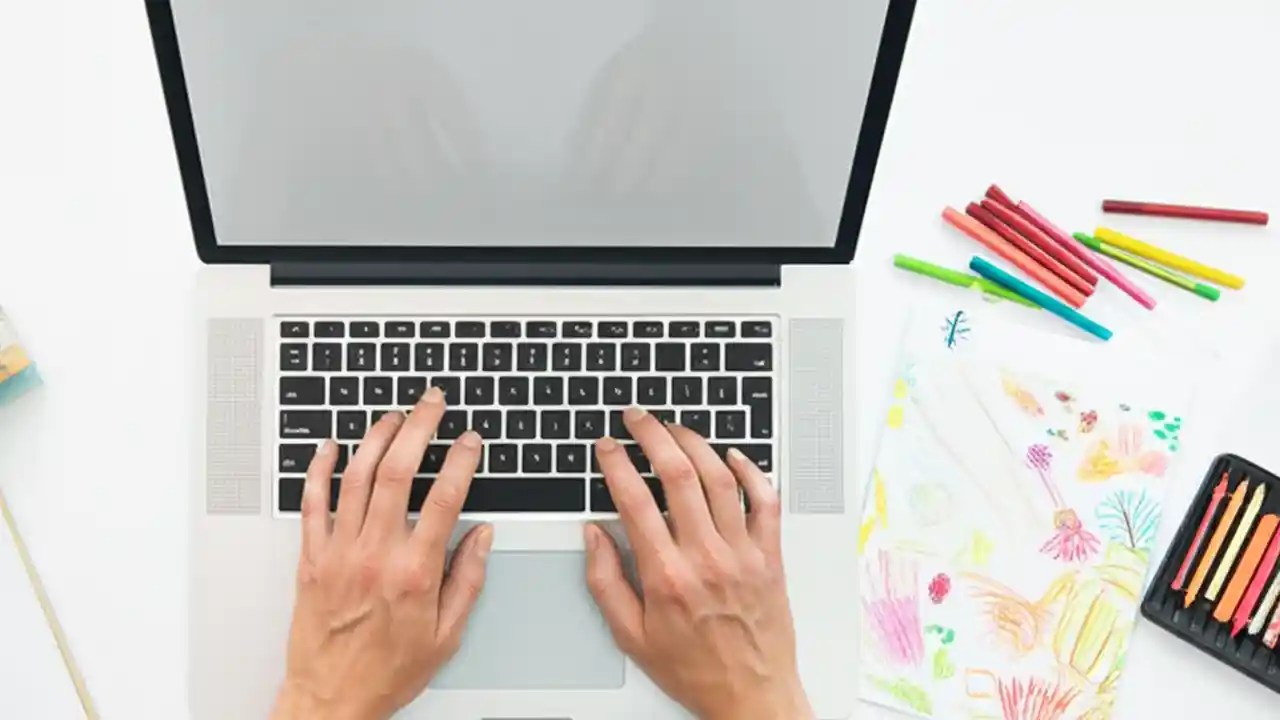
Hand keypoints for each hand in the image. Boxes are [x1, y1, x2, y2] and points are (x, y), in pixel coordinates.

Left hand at [272, 388, 491, 719]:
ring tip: (394, 416)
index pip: (444, 498)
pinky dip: (319, 469)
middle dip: (418, 428)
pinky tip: (330, 447)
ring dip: (376, 438)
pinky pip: (311, 503)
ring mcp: (338, 553)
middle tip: (431, 403)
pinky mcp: (310, 559)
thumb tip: (482, 536)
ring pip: (355, 478)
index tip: (469, 441)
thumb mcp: (447, 635)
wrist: (331, 700)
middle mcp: (374, 555)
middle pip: (396, 473)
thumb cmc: (387, 672)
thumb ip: (468, 579)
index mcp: (414, 573)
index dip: (461, 461)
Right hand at [585, 408, 812, 719]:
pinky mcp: (770, 555)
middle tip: (637, 418)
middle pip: (678, 475)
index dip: (616, 464)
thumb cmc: (694, 670)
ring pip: (720, 478)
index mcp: (666, 576)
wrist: (751, 695)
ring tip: (674, 428)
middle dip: (652, 435)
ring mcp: (742, 553)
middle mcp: (706, 557)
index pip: (635, 500)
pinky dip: (751, 470)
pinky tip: (732, 456)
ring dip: (694, 443)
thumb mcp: (630, 637)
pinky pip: (765, 499)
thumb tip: (593, 534)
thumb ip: (605, 581)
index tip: (606, 447)